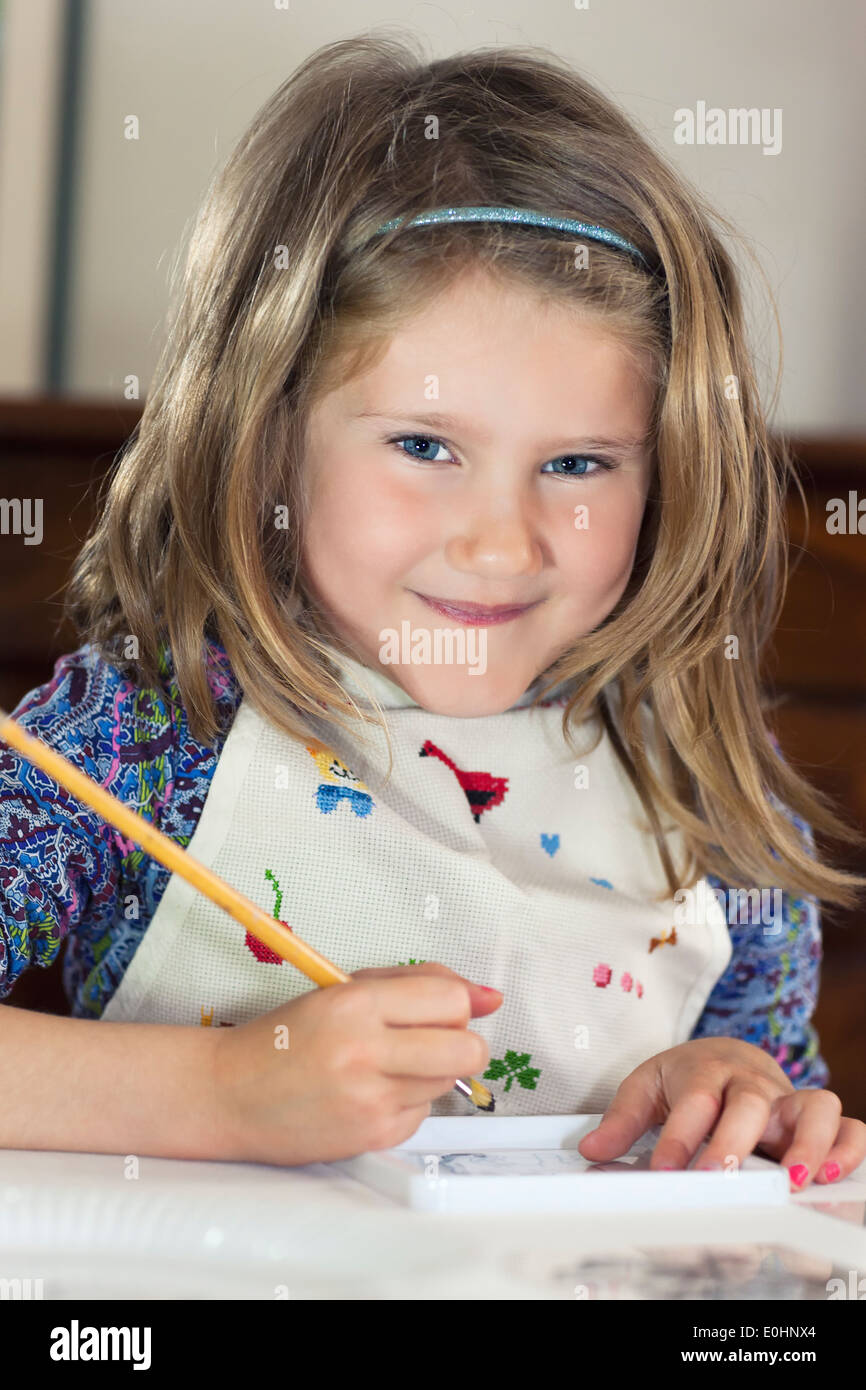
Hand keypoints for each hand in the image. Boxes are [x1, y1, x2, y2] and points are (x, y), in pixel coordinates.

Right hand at [211, 961, 502, 1166]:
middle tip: (433, 1038)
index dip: (457, 1004)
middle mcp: (365, 1050)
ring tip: (388, 1064)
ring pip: (447, 1082)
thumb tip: (488, 995)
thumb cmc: (284, 1039)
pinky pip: (421, 1115)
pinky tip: (371, 1092)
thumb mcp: (342, 990)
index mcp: (356, 1003)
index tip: (443, 1009)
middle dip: (462, 1042)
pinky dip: (408, 1102)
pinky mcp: (371, 1136)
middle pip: (466, 1048)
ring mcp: (369, 1098)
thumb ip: (416, 983)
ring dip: (431, 1072)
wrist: (229, 1095)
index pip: (451, 999)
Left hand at [577, 1037, 865, 1190]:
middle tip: (717, 1176)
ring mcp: (787, 1100)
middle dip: (734, 1141)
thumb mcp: (648, 1087)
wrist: (728, 1054)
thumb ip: (623, 1121)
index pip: (694, 1101)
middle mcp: (751, 1083)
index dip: (680, 1137)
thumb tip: (591, 1149)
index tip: (663, 1171)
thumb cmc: (687, 1077)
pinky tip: (829, 1176)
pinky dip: (846, 1149)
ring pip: (813, 1108)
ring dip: (806, 1143)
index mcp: (705, 1071)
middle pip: (749, 1103)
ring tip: (791, 1180)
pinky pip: (847, 1126)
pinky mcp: (813, 1118)